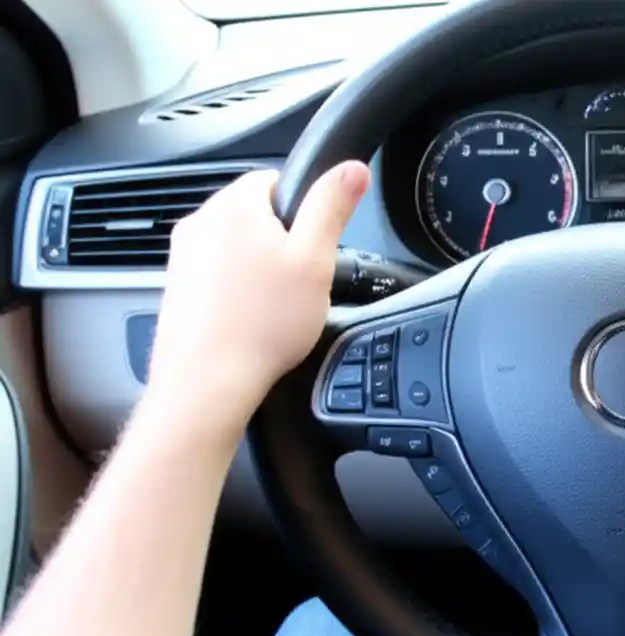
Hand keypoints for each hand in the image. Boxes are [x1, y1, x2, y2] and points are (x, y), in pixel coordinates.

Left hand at [146, 162, 370, 427]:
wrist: (207, 382)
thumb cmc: (262, 325)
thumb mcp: (314, 260)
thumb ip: (332, 206)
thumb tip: (350, 168)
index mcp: (234, 206)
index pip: (275, 178)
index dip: (304, 210)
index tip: (313, 244)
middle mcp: (199, 223)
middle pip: (254, 214)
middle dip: (281, 241)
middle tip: (300, 279)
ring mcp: (183, 256)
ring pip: (236, 246)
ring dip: (258, 267)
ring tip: (275, 306)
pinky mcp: (177, 287)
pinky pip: (217, 275)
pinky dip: (237, 291)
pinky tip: (252, 319)